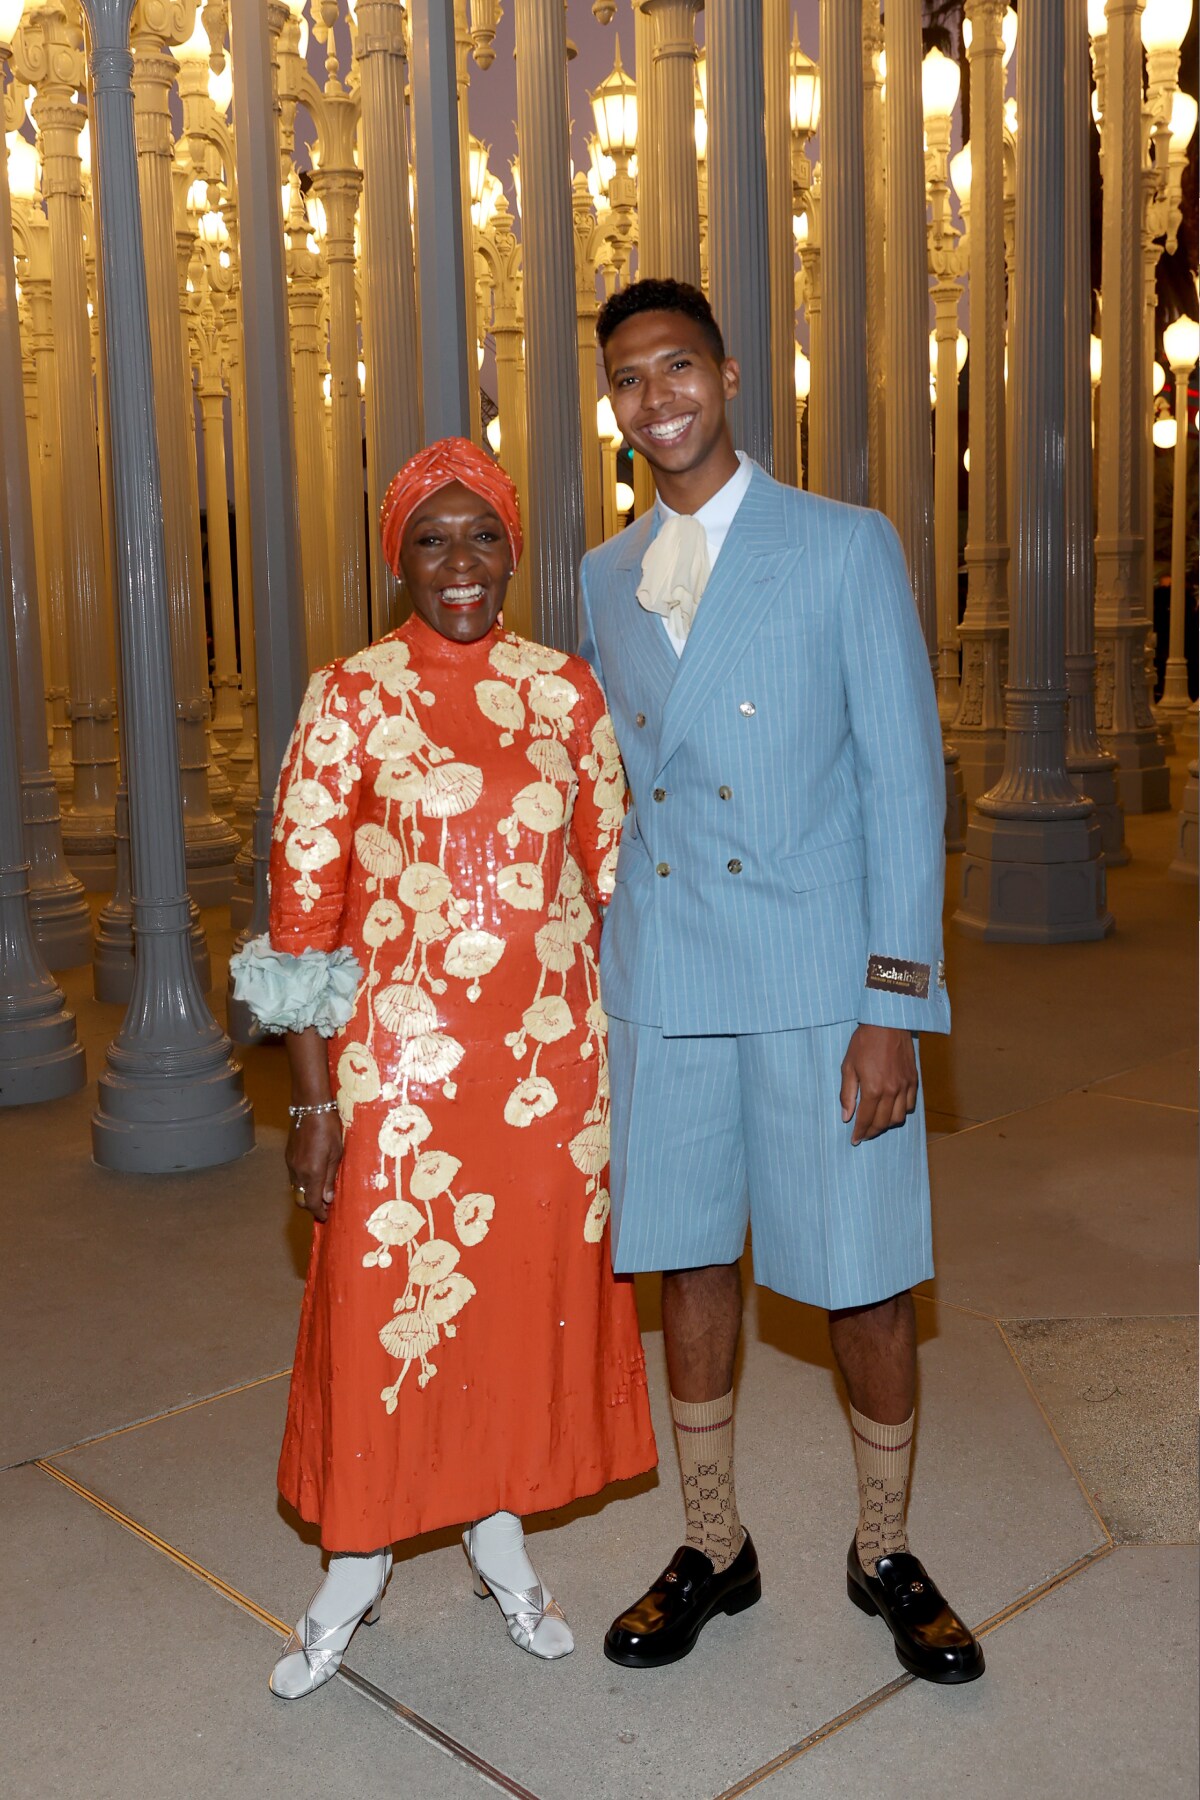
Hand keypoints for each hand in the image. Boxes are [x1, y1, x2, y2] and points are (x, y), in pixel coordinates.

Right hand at [286, 1110, 342, 1222]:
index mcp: (312, 1172)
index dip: (319, 1212)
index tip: (326, 1217)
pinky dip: (302, 1182)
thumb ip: (330, 1177)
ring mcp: (290, 1164)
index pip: (312, 1202)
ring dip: (306, 1193)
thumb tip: (328, 1198)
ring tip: (320, 1190)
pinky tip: (313, 1175)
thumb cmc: (328, 1128)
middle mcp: (298, 1171)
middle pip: (301, 1198)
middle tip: (324, 1205)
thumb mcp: (336, 1153)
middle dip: (311, 1205)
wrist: (309, 1107)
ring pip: (296, 1188)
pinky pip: (293, 1177)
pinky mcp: (288, 1156)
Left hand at [839, 1025, 918, 1145]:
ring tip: (877, 1124)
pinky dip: (901, 1112)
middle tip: (864, 1134)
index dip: (859, 1132)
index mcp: (873, 1089)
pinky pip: (910, 1105)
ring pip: (899, 1118)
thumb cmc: (864, 1042)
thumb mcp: (848, 1066)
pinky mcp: (913, 1080)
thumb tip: (846, 1115)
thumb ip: (847, 1094)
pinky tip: (892, 1111)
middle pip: (883, 1123)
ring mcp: (905, 1086)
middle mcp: (891, 1091)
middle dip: (872, 1132)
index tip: (854, 1140)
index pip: (866, 1119)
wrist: (887, 1023)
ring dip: (887, 1125)